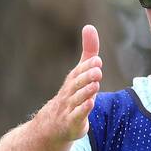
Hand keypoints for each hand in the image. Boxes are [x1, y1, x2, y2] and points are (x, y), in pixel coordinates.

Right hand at [42, 25, 101, 142]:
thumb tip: (89, 26)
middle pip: (77, 84)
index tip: (97, 60)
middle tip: (98, 70)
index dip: (87, 66)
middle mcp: (70, 93)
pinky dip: (83, 110)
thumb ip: (88, 52)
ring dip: (86, 92)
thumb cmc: (71, 94)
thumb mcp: (80, 73)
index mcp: (73, 80)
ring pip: (77, 99)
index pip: (79, 71)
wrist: (52, 124)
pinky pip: (77, 116)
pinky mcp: (73, 122)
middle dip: (87, 76)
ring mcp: (70, 108)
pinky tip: (90, 104)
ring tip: (96, 85)